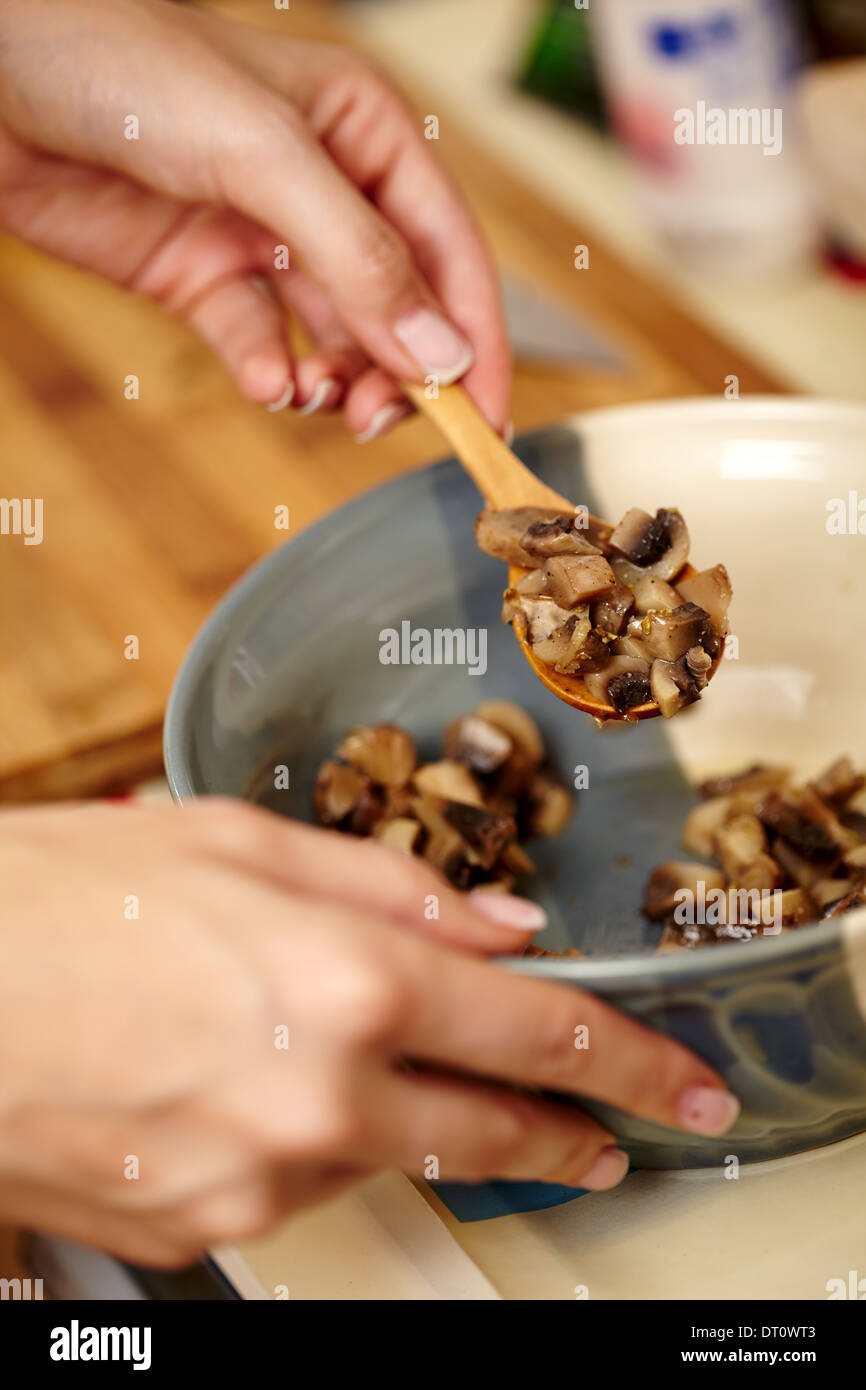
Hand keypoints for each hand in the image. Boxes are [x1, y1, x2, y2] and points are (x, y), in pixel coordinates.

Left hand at [0, 0, 509, 439]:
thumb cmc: (124, 63)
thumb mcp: (266, 157)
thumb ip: (361, 260)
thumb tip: (440, 354)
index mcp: (366, 135)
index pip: (449, 251)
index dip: (474, 337)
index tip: (485, 416)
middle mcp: (325, 189)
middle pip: (399, 305)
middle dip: (402, 370)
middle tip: (385, 420)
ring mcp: (262, 238)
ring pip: (336, 335)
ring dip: (340, 380)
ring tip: (325, 400)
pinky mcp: (204, 279)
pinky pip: (261, 343)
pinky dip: (271, 373)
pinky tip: (268, 382)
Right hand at [0, 799, 737, 1268]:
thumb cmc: (58, 895)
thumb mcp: (236, 841)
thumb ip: (391, 885)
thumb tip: (495, 923)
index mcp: (344, 976)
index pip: (536, 1031)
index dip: (627, 1061)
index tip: (676, 1084)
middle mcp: (318, 1094)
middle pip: (493, 1129)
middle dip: (570, 1137)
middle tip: (614, 1141)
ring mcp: (260, 1177)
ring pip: (390, 1155)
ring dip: (412, 1119)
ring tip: (362, 1061)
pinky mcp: (206, 1225)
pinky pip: (301, 1185)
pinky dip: (316, 1141)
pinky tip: (260, 1086)